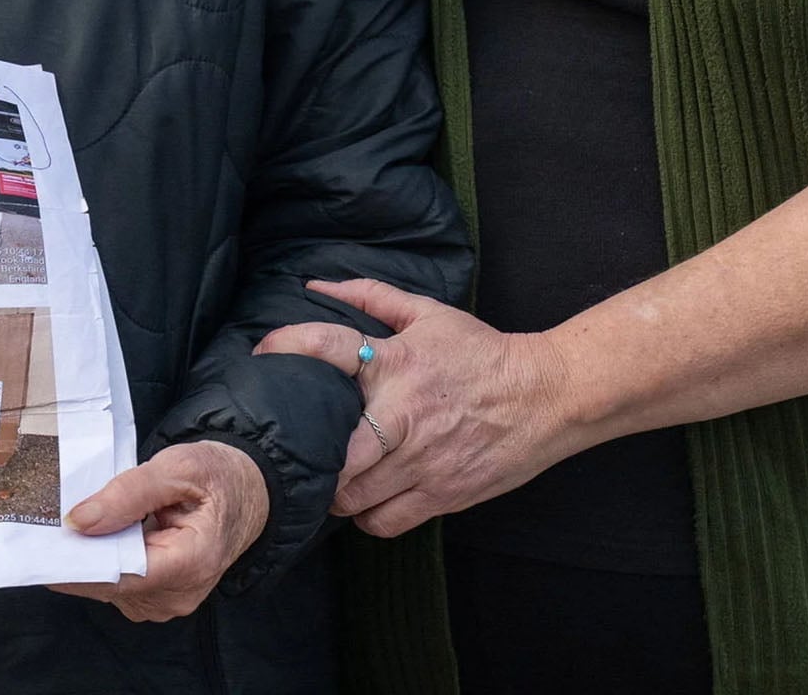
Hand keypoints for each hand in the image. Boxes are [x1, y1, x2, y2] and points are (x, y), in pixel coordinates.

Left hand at [49, 439, 266, 622]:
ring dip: (90, 558)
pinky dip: (105, 561)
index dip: (77, 564)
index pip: (120, 575)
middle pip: (110, 584)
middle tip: (42, 525)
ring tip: (72, 523)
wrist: (249, 494)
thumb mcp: (178, 467)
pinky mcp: (160, 598)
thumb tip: (80, 521)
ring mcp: (169, 601)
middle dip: (78, 556)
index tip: (41, 547)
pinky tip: (98, 535)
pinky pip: (119, 585)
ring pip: (111, 587)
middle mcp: (179, 594)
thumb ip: (129, 493)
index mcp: (191, 562)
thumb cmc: (218, 477)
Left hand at [255, 278, 584, 536]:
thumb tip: (316, 286)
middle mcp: (403, 414)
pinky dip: (366, 516)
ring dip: (333, 490)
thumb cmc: (483, 354)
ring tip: (333, 478)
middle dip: (308, 455)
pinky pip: (383, 521)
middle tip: (301, 450)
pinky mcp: (442, 495)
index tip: (261, 355)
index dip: (287, 347)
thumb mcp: (430, 314)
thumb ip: (372, 297)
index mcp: (397, 362)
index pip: (328, 348)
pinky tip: (368, 499)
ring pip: (351, 495)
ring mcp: (423, 460)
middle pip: (331, 450)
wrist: (546, 396)